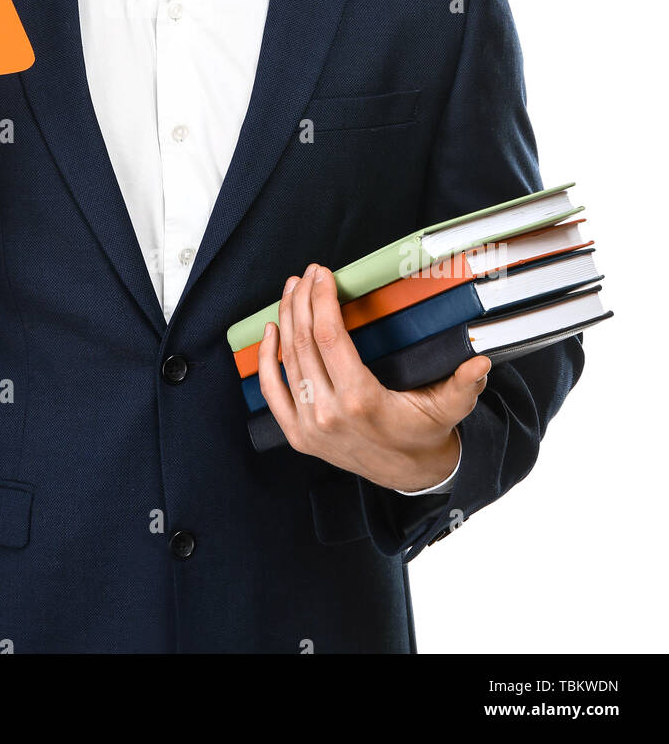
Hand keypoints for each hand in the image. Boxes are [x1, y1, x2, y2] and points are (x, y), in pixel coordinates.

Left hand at [257, 262, 489, 490]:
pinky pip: (271, 392)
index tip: (323, 273)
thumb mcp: (450, 407)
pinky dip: (266, 359)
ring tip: (292, 289)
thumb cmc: (426, 432)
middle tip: (307, 273)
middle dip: (302, 300)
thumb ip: (465, 384)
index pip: (330, 337)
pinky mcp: (298, 435)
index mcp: (361, 401)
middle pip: (304, 342)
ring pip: (287, 360)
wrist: (408, 475)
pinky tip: (271, 330)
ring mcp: (309, 427)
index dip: (321, 300)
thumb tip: (482, 362)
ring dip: (286, 319)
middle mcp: (328, 414)